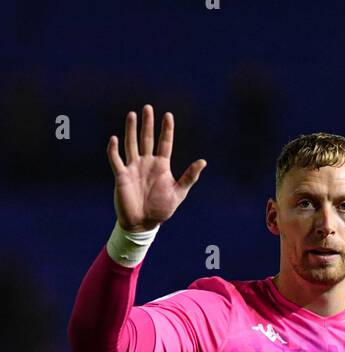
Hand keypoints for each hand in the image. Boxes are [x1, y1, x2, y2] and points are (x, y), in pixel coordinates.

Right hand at [106, 105, 205, 231]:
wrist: (143, 224)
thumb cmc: (161, 210)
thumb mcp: (178, 193)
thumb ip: (189, 177)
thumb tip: (203, 161)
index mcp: (161, 166)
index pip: (165, 143)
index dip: (166, 129)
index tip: (168, 115)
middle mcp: (147, 163)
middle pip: (147, 139)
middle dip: (148, 124)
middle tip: (148, 108)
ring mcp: (133, 168)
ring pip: (131, 144)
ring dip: (131, 130)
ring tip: (132, 114)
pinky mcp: (122, 176)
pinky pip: (116, 160)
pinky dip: (113, 150)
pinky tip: (114, 139)